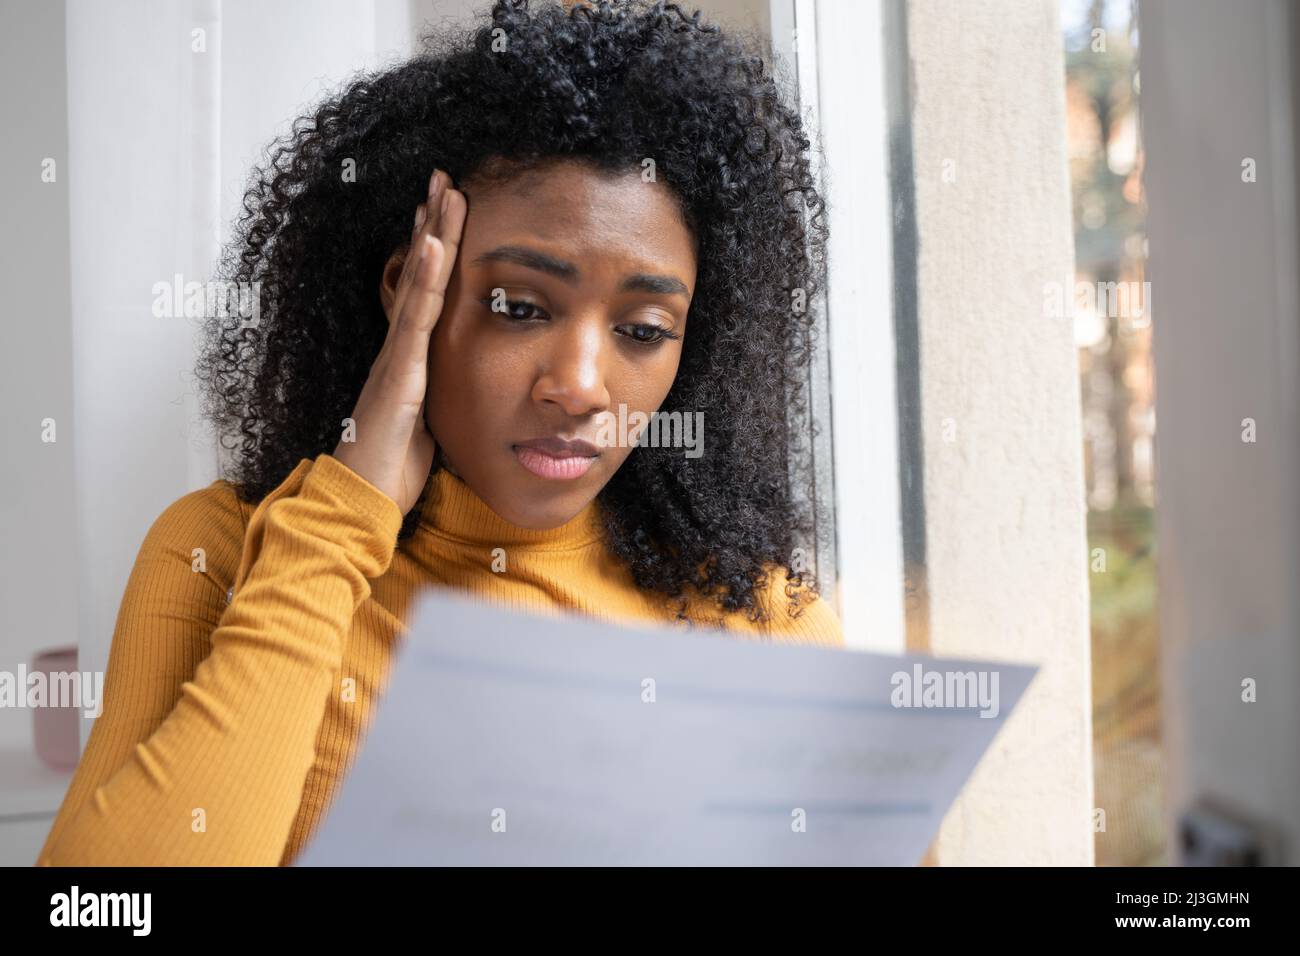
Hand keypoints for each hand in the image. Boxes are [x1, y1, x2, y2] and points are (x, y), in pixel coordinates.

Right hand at [333, 168, 464, 513]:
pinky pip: (415, 318)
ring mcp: (396, 357)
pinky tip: (434, 243)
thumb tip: (458, 391)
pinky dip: (424, 278)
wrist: (364, 502)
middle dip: (432, 226)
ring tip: (443, 191)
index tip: (446, 214)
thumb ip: (437, 400)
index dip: (435, 253)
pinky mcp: (398, 373)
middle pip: (418, 276)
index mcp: (408, 361)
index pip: (426, 294)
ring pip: (417, 285)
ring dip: (431, 236)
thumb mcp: (426, 426)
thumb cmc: (393, 471)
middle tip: (445, 179)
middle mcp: (399, 350)